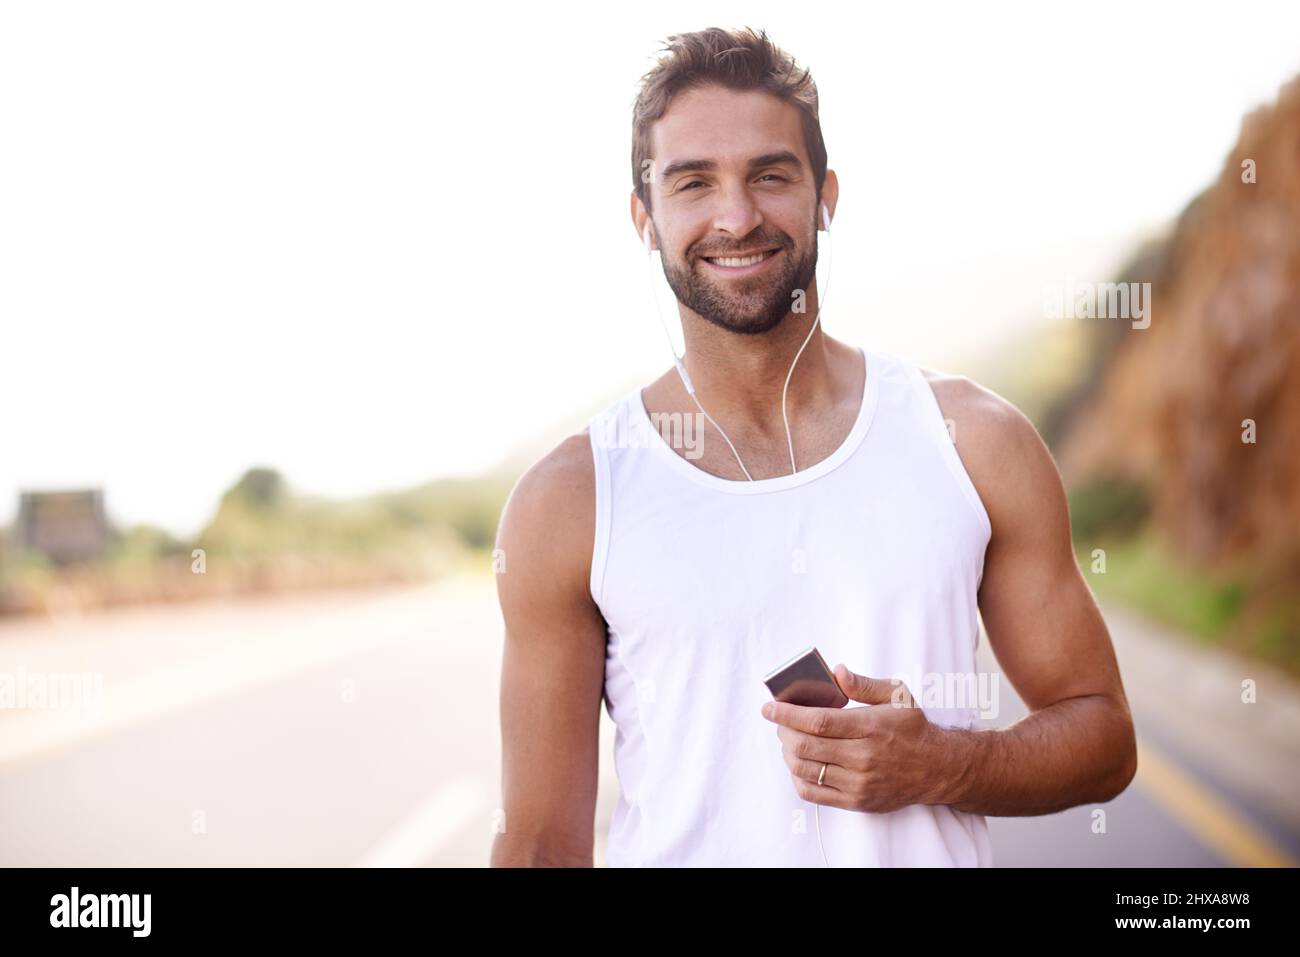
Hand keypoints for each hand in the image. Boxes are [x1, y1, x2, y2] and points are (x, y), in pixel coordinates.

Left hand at [759, 663, 951, 813]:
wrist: (937, 769)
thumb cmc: (913, 729)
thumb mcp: (897, 695)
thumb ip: (864, 684)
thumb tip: (836, 672)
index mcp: (870, 727)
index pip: (817, 721)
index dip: (787, 714)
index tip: (768, 708)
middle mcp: (863, 757)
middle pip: (805, 745)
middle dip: (783, 731)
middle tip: (780, 722)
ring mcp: (858, 782)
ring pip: (805, 769)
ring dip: (788, 752)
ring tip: (790, 740)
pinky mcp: (856, 801)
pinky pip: (813, 793)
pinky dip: (797, 777)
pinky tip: (800, 762)